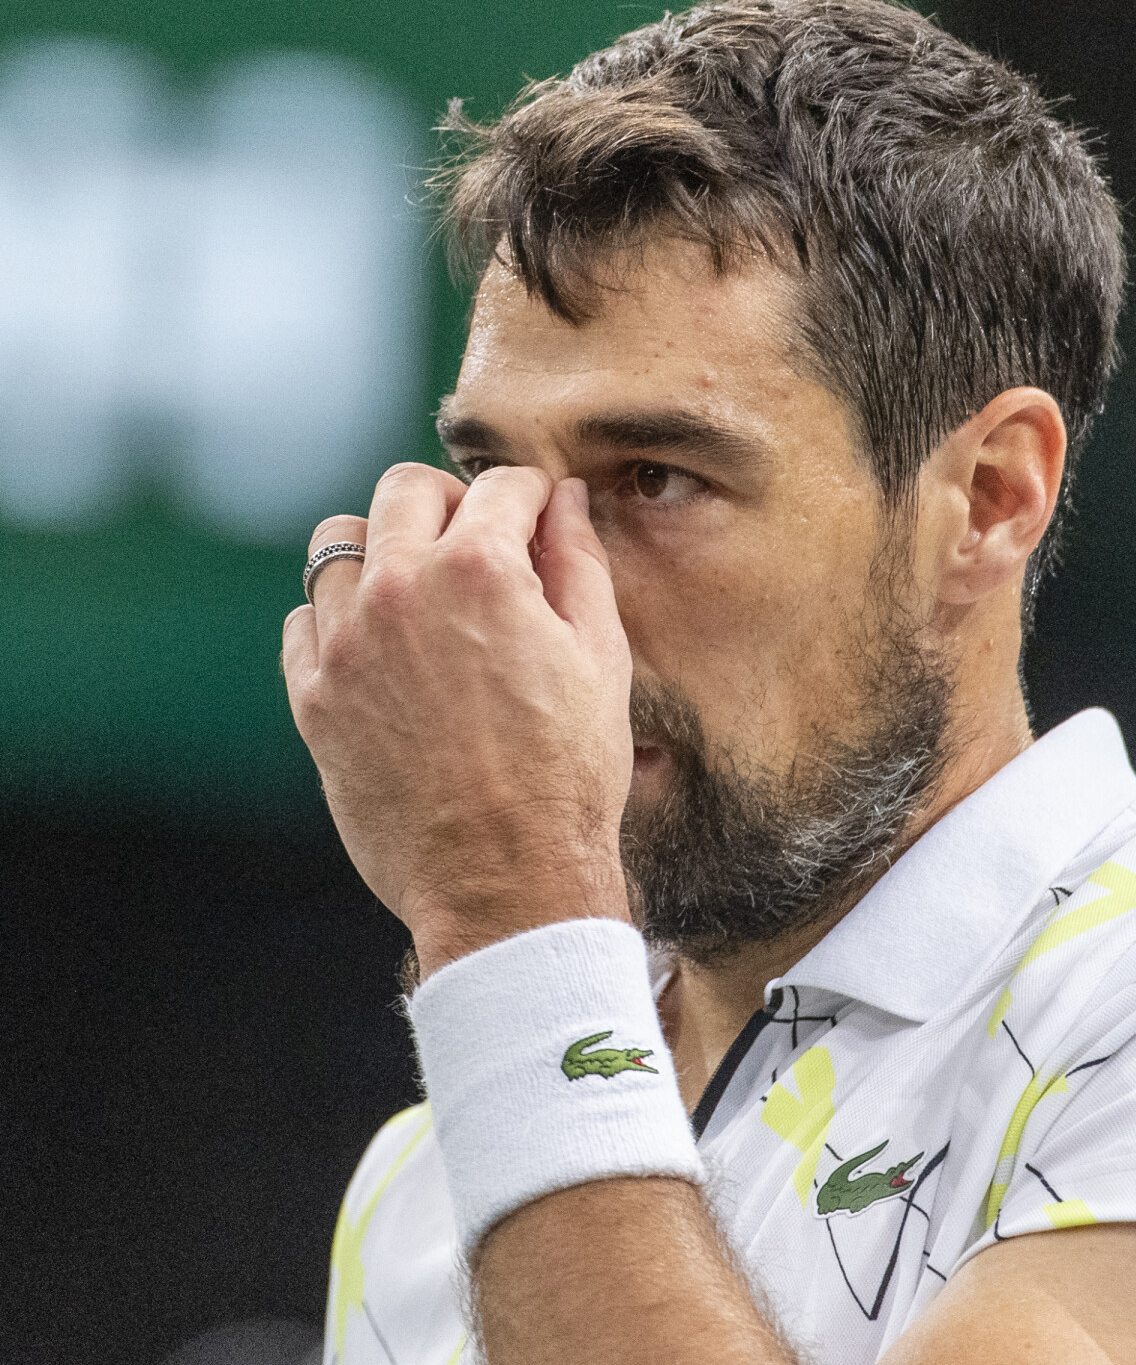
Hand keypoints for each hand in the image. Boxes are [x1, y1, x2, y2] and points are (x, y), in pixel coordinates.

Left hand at [281, 463, 634, 975]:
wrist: (503, 879)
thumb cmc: (568, 774)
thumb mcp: (601, 659)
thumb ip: (579, 563)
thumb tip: (565, 502)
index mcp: (480, 570)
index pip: (502, 485)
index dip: (533, 496)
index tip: (538, 516)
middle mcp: (399, 589)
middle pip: (405, 489)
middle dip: (450, 502)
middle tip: (477, 543)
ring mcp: (345, 643)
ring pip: (338, 543)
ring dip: (382, 549)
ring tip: (418, 593)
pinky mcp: (312, 696)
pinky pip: (304, 619)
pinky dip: (338, 618)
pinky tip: (381, 650)